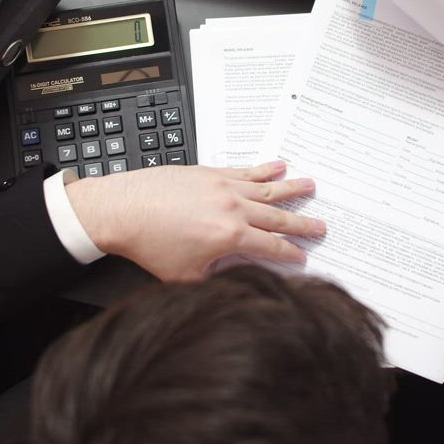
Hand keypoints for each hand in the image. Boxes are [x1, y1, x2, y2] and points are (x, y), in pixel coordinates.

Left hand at [64, 160, 324, 280]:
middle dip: (302, 224)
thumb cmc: (149, 244)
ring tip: (311, 186)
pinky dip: (264, 169)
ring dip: (292, 189)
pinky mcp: (210, 172)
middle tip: (321, 226)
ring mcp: (222, 187)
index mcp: (230, 237)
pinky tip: (279, 166)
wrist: (122, 209)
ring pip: (267, 188)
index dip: (290, 254)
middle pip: (277, 217)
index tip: (303, 257)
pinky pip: (246, 170)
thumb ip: (217, 277)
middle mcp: (232, 209)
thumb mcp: (186, 275)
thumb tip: (237, 277)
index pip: (272, 247)